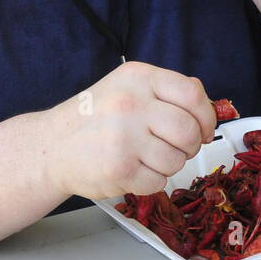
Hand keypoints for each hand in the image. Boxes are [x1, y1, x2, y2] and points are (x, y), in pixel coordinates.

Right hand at [44, 62, 217, 199]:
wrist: (51, 146)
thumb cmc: (94, 118)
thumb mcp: (127, 87)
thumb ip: (167, 92)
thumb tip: (209, 107)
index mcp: (138, 78)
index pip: (192, 94)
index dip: (206, 116)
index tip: (203, 128)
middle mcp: (130, 103)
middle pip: (188, 130)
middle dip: (190, 145)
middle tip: (177, 147)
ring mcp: (124, 136)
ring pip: (176, 160)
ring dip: (168, 164)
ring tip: (145, 157)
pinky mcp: (119, 168)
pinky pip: (158, 181)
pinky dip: (151, 181)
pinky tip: (133, 170)